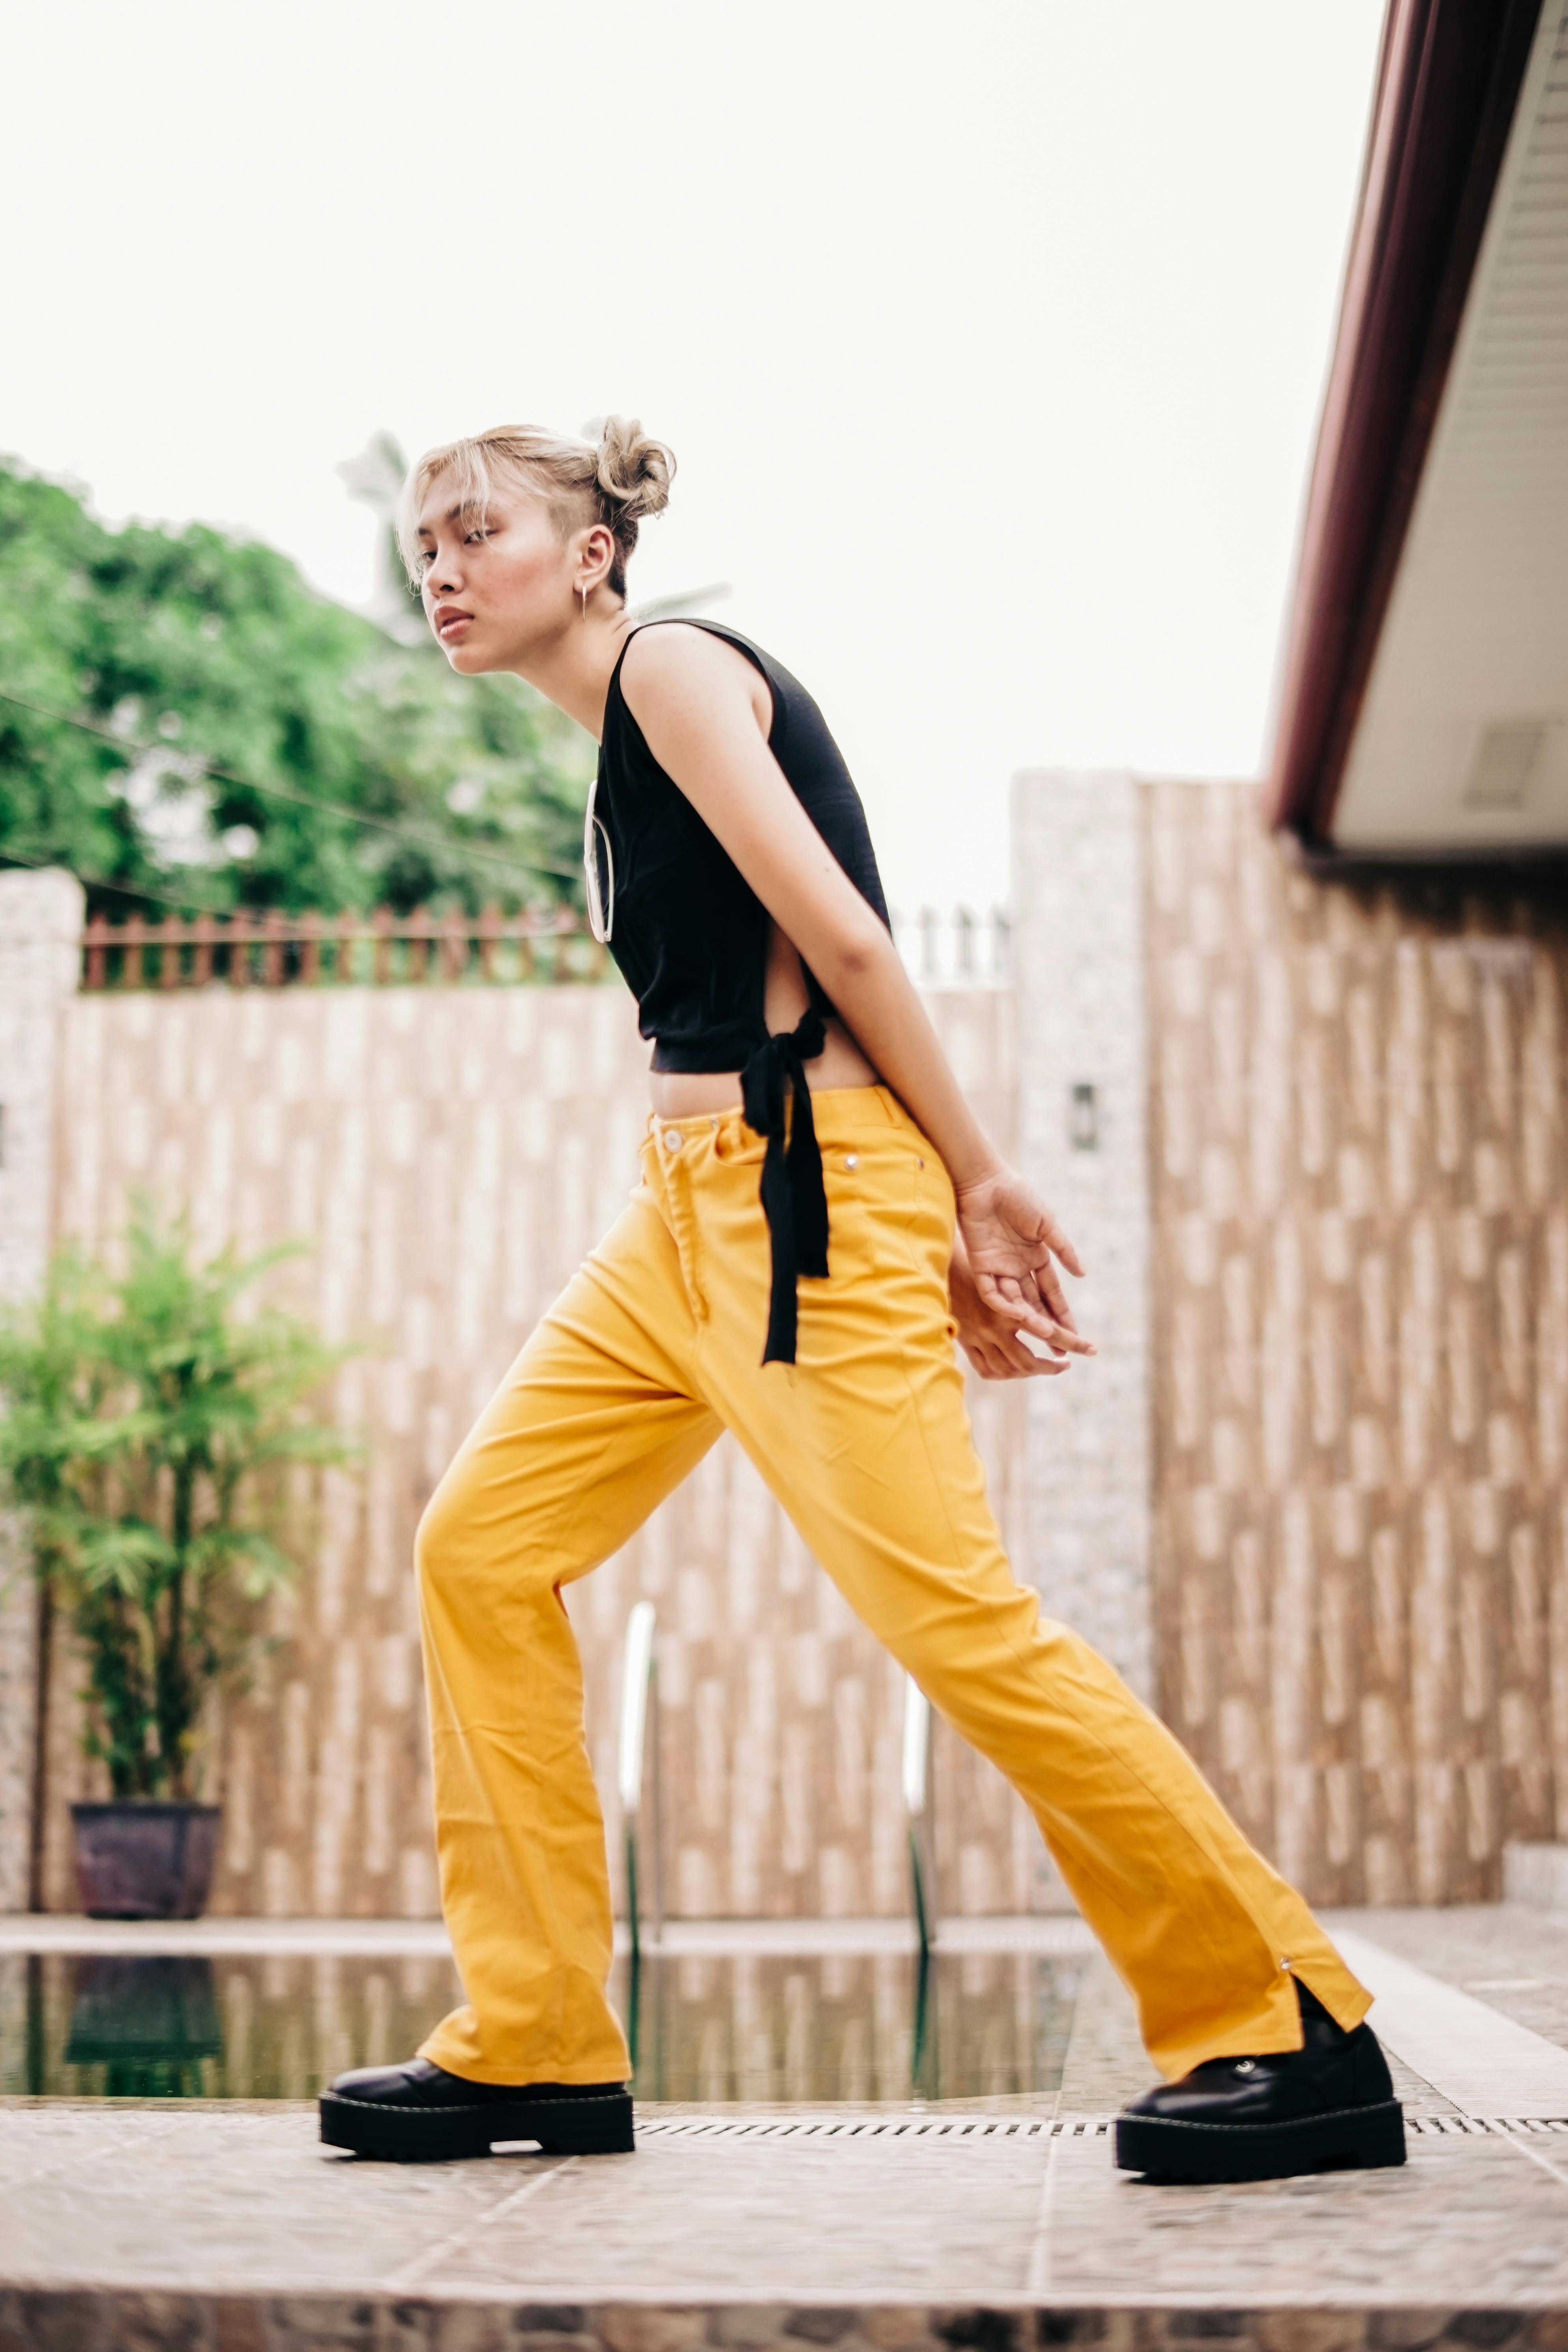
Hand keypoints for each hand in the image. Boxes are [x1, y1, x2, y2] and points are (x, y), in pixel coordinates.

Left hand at [952, 1167, 1093, 1365]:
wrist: (987, 1182)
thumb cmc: (1017, 1197)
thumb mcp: (1047, 1225)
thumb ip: (1063, 1250)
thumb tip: (1082, 1275)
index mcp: (1035, 1258)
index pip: (1052, 1293)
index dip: (1063, 1313)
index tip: (1076, 1334)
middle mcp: (1018, 1269)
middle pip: (1036, 1305)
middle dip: (1050, 1326)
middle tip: (1064, 1348)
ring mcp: (999, 1269)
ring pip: (1015, 1303)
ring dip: (1030, 1318)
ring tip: (1046, 1334)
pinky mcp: (980, 1266)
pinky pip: (992, 1293)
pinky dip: (1004, 1304)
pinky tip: (1018, 1315)